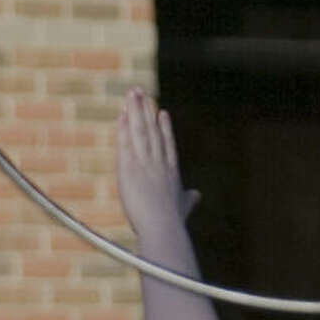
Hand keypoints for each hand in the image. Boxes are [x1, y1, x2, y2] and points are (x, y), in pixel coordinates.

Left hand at [116, 87, 199, 238]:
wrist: (163, 226)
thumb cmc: (173, 222)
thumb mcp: (183, 208)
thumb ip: (189, 200)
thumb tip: (197, 195)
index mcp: (171, 172)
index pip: (167, 144)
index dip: (164, 127)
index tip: (161, 112)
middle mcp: (159, 162)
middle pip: (152, 131)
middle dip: (146, 110)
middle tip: (140, 93)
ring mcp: (145, 163)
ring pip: (140, 131)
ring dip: (135, 110)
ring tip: (132, 93)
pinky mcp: (129, 168)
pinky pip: (126, 143)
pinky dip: (124, 128)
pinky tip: (122, 115)